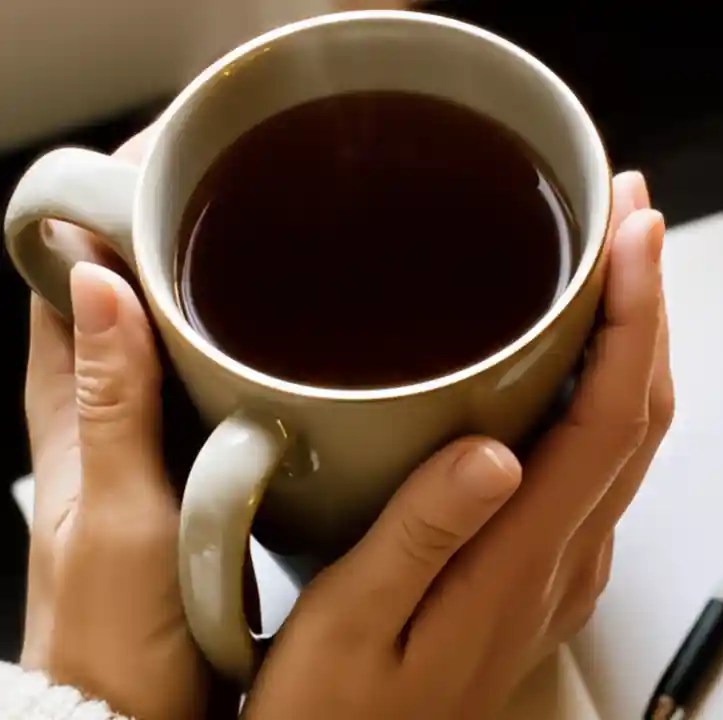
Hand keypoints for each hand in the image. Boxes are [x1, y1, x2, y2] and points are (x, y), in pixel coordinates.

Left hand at [21, 127, 227, 719]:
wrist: (142, 714)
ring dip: (197, 295)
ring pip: (163, 347)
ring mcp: (147, 452)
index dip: (94, 219)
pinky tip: (277, 348)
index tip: (154, 166)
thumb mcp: (118, 513)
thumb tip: (97, 285)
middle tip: (229, 191)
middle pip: (116, 305)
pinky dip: (228, 357)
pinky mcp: (189, 481)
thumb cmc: (116, 631)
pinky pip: (201, 396)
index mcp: (70, 419)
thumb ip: (112, 404)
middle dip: (158, 242)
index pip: (61, 288)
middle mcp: (102, 425)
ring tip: (261, 246)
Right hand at [243, 171, 671, 718]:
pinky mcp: (545, 567)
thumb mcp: (349, 631)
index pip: (614, 418)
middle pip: (643, 412)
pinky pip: (604, 457)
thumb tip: (490, 450)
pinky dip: (607, 382)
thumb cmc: (336, 717)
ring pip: (632, 432)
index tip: (637, 232)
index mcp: (523, 562)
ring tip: (612, 256)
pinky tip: (575, 350)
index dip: (637, 316)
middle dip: (648, 301)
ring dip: (634, 336)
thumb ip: (420, 537)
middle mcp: (566, 560)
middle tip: (626, 209)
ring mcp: (564, 565)